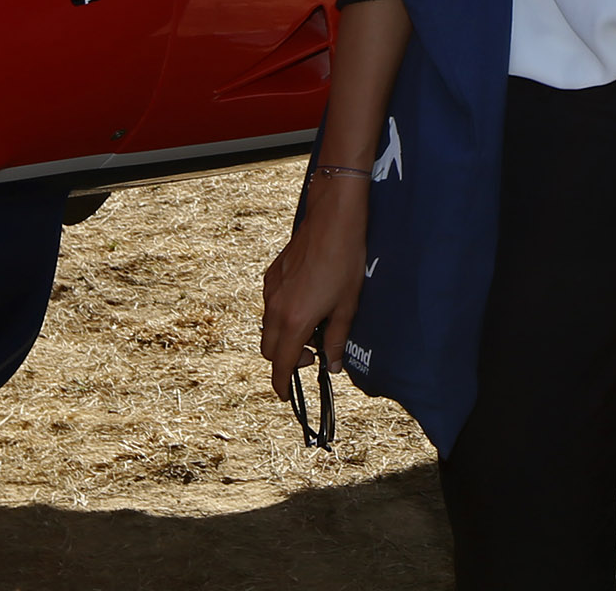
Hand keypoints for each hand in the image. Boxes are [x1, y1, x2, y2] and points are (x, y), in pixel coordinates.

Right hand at [261, 174, 369, 404]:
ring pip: (267, 326)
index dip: (282, 385)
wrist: (333, 218)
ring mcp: (271, 290)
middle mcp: (276, 308)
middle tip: (311, 354)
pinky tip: (306, 303)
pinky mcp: (272, 274)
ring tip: (312, 326)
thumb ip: (337, 339)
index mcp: (295, 320)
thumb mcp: (348, 305)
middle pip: (268, 349)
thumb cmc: (345, 261)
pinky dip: (281, 314)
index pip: (280, 364)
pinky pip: (270, 304)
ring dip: (283, 336)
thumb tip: (333, 366)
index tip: (287, 395)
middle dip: (284, 360)